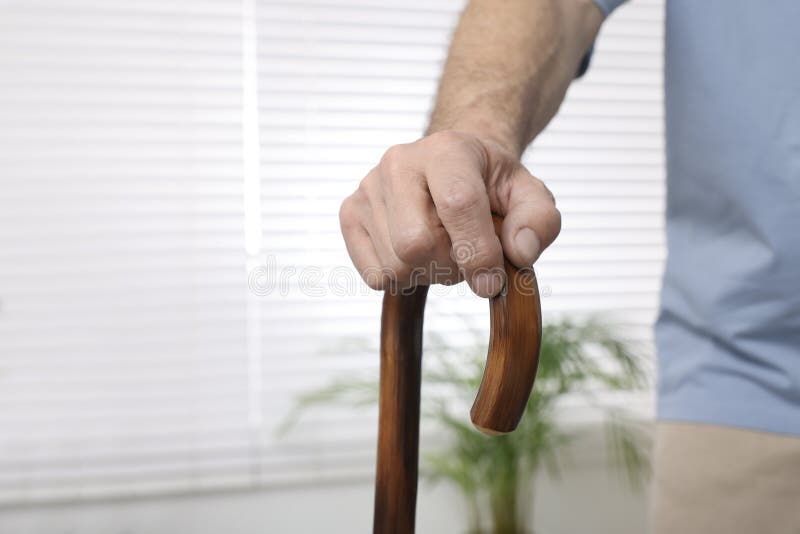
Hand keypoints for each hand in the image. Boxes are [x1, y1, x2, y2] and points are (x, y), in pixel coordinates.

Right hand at [339, 130, 560, 297]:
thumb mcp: (529, 195)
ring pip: (395, 265)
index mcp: (447, 149)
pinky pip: (374, 276)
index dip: (478, 252)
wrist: (449, 168)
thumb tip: (520, 253)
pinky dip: (403, 278)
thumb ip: (538, 221)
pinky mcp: (350, 213)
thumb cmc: (490, 185)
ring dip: (428, 274)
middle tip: (467, 256)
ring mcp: (368, 187)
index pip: (456, 204)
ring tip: (443, 249)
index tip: (493, 282)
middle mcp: (398, 162)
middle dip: (449, 266)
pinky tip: (418, 256)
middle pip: (415, 244)